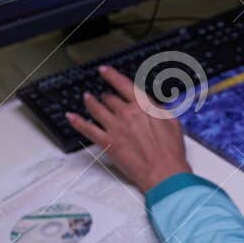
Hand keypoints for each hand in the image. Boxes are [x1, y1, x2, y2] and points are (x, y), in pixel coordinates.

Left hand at [66, 66, 191, 192]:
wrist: (163, 171)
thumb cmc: (170, 150)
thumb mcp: (172, 122)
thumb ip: (158, 109)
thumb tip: (152, 104)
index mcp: (143, 106)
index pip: (123, 84)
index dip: (111, 75)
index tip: (104, 71)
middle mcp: (127, 113)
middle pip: (110, 98)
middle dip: (106, 95)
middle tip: (104, 95)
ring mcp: (115, 127)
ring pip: (96, 109)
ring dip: (90, 102)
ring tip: (87, 98)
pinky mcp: (107, 143)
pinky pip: (88, 129)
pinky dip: (77, 122)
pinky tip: (71, 117)